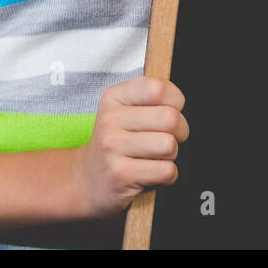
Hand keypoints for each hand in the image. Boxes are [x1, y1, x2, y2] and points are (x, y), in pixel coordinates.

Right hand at [70, 75, 189, 217]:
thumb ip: (153, 98)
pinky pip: (166, 171)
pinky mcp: (119, 174)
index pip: (158, 87)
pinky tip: (151, 173)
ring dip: (171, 155)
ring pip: (169, 145)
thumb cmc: (117, 142)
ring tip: (155, 156)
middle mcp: (110, 119)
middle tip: (168, 138)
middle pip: (170, 118)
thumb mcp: (126, 110)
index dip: (176, 100)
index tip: (170, 110)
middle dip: (180, 131)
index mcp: (114, 97)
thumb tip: (178, 101)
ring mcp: (112, 147)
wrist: (87, 179)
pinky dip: (168, 175)